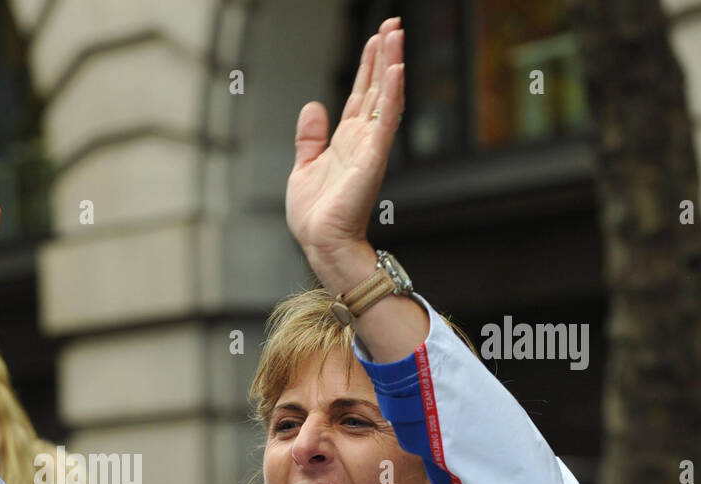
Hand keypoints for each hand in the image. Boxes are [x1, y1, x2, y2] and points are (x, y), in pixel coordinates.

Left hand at [286, 18, 403, 291]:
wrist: (320, 242)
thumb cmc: (315, 216)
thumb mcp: (303, 167)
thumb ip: (309, 137)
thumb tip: (313, 106)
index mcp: (346, 140)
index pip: (362, 94)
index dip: (369, 66)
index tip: (377, 38)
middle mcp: (362, 140)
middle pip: (377, 88)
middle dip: (384, 55)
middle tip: (393, 24)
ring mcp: (369, 147)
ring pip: (385, 97)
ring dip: (391, 65)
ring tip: (396, 35)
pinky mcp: (371, 159)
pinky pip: (385, 122)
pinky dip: (392, 96)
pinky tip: (396, 71)